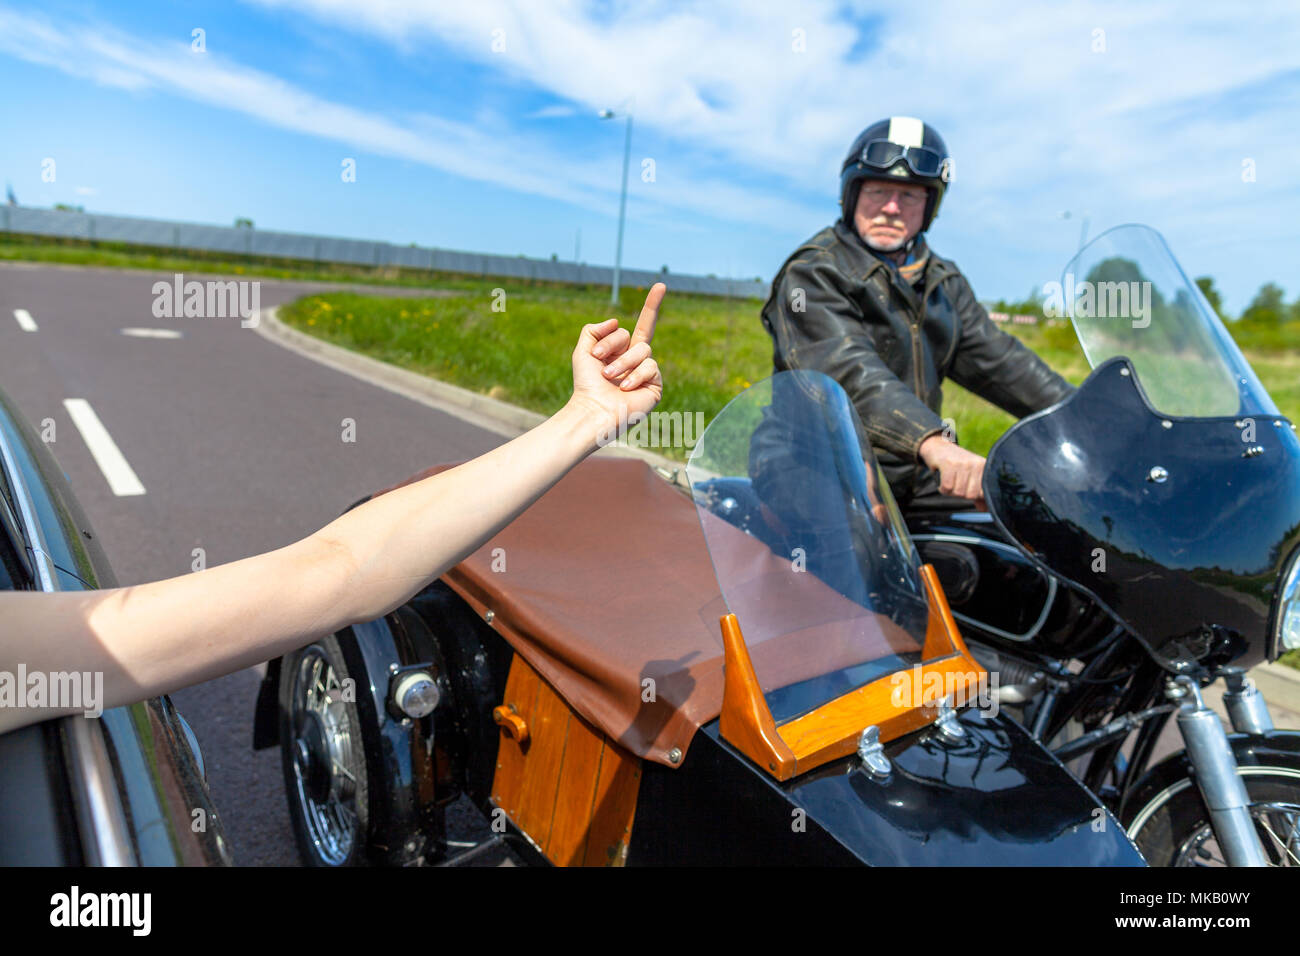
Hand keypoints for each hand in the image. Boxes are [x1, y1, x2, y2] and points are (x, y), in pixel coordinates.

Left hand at [568, 283, 665, 434]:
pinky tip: (625, 387)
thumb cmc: (587, 384)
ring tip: (610, 377)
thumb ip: (594, 330)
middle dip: (614, 345)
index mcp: (625, 349)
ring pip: (643, 350)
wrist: (593, 409)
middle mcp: (639, 359)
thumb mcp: (583, 350)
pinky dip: (635, 375)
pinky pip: (651, 367)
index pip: (643, 323)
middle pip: (640, 334)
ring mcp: (649, 373)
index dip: (653, 304)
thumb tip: (618, 321)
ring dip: (623, 363)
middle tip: (600, 362)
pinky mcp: (655, 386)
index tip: (662, 284)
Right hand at [919, 434, 985, 504]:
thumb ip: (978, 492)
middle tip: (955, 485)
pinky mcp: (948, 464)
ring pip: (958, 492)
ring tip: (949, 481)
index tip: (966, 490)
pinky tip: (942, 481)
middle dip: (961, 494)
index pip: (984, 493)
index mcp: (984, 466)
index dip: (974, 496)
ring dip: (950, 491)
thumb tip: (984, 510)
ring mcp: (962, 463)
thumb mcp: (971, 475)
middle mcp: (976, 463)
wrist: (938, 446)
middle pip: (971, 495)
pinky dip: (942, 488)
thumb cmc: (955, 464)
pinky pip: (947, 487)